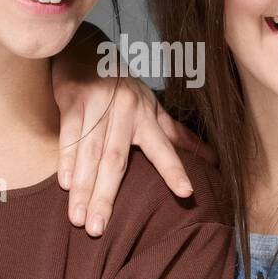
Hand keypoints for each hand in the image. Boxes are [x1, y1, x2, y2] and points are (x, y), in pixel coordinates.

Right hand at [52, 25, 216, 236]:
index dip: (175, 169)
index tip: (187, 193)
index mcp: (147, 116)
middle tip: (99, 230)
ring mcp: (99, 106)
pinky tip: (64, 184)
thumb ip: (177, 136)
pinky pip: (70, 135)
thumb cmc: (122, 85)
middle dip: (107, 196)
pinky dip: (66, 159)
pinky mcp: (73, 100)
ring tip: (78, 219)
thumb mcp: (153, 106)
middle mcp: (126, 112)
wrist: (87, 48)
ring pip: (91, 153)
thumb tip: (212, 159)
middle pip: (117, 161)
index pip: (164, 147)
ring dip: (83, 188)